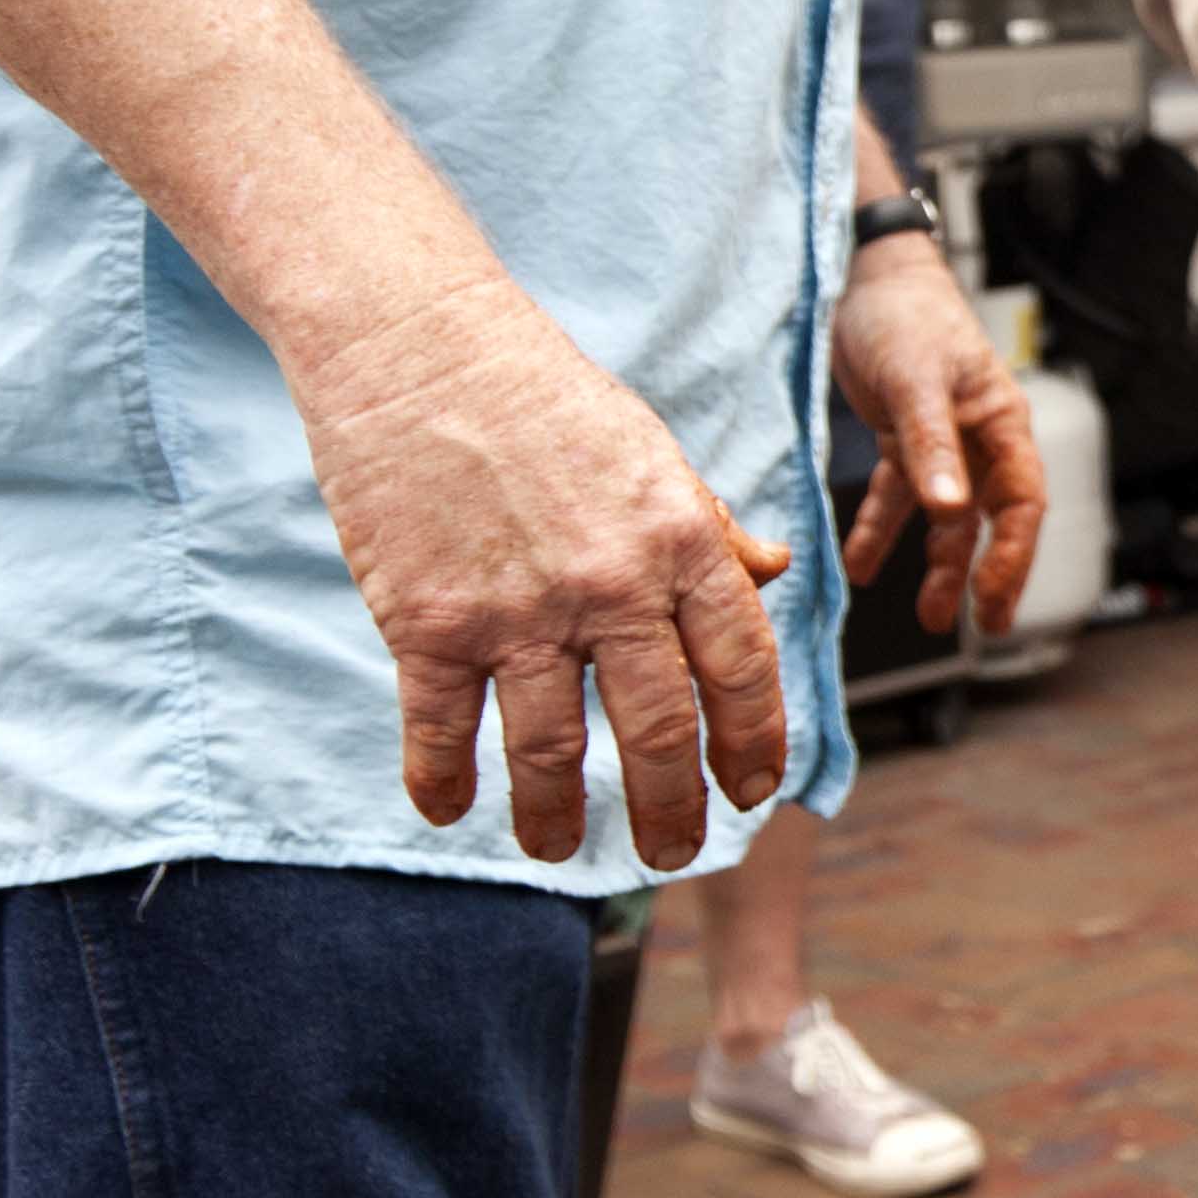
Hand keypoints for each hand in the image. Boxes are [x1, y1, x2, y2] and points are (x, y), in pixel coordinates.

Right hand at [298, 294, 796, 874]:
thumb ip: (712, 528)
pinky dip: (443, 783)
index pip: (741, 670)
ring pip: (551, 753)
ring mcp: (515, 611)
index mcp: (680, 541)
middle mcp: (608, 586)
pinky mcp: (425, 621)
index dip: (753, 744)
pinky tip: (449, 810)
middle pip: (659, 731)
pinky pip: (440, 731)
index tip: (751, 791)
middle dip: (673, 810)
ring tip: (563, 850)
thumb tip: (774, 575)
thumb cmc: (548, 398)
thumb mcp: (655, 454)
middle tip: (671, 852)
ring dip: (558, 820)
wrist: (423, 345)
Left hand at [836, 231, 1049, 641]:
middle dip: (989, 575)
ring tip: (925, 614)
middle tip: (984, 627)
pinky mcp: (903, 437)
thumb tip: (950, 512)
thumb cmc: (906, 315)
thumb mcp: (915, 380)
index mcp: (1001, 422)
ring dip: (936, 564)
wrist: (866, 276)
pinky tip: (861, 565)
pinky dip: (879, 530)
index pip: (1023, 502)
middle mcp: (979, 438)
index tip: (990, 598)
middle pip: (992, 519)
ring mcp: (942, 441)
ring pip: (946, 517)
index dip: (1012, 555)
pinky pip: (897, 496)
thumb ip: (933, 446)